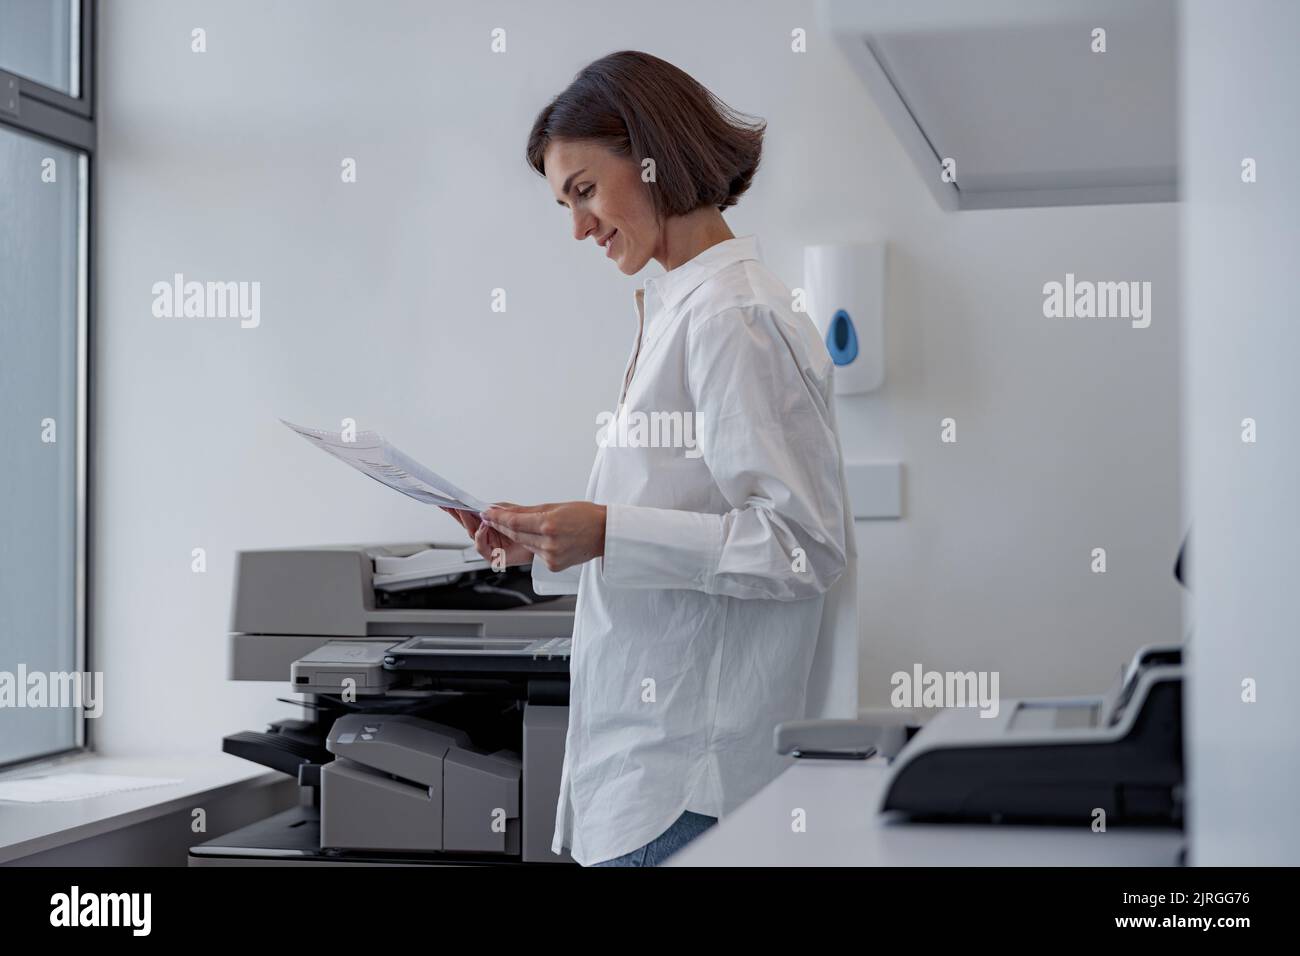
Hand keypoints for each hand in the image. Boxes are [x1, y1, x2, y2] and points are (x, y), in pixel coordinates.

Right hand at [440, 503, 532, 566]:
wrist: (541, 543)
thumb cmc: (527, 529)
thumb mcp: (509, 513)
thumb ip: (494, 510)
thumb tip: (479, 507)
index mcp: (488, 524)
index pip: (469, 515)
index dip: (456, 509)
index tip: (446, 501)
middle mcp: (486, 535)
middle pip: (466, 524)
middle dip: (456, 514)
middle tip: (448, 504)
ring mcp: (489, 546)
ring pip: (472, 534)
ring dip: (468, 521)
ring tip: (465, 511)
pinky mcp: (494, 557)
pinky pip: (482, 546)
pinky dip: (481, 535)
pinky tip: (483, 526)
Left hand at [481, 501, 606, 572]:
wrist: (605, 534)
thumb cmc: (586, 517)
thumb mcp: (555, 507)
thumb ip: (528, 511)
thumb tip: (507, 510)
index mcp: (549, 525)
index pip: (514, 522)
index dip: (498, 517)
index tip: (488, 512)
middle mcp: (549, 543)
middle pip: (516, 534)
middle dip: (502, 525)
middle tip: (491, 517)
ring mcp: (551, 557)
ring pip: (524, 544)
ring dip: (516, 535)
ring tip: (510, 525)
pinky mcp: (553, 566)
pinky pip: (535, 554)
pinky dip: (532, 545)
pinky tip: (534, 537)